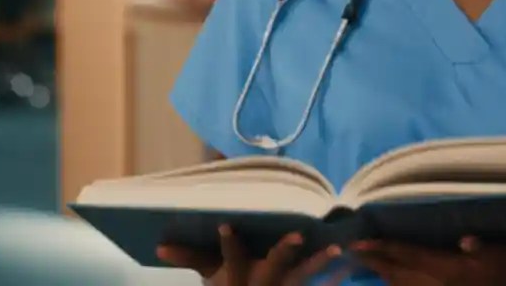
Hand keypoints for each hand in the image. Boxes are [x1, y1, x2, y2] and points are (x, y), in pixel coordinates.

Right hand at [158, 225, 348, 285]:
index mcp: (236, 275)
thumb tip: (159, 246)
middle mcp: (261, 283)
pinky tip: (346, 264)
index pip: (230, 258)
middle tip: (298, 235)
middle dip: (284, 252)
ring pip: (301, 277)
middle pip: (273, 268)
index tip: (226, 226)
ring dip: (319, 263)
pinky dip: (332, 278)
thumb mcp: (208, 275)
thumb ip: (189, 257)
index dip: (229, 245)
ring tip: (336, 249)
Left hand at [350, 237, 505, 285]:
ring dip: (388, 279)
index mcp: (452, 268)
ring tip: (372, 268)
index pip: (409, 255)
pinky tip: (399, 285)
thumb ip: (481, 248)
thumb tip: (464, 241)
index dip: (383, 248)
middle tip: (353, 252)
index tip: (359, 242)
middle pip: (400, 274)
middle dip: (377, 263)